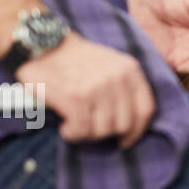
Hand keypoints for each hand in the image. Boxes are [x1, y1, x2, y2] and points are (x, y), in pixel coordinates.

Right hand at [17, 32, 155, 148]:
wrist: (43, 47)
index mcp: (130, 70)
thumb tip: (131, 124)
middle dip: (106, 133)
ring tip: (75, 123)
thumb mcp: (111, 64)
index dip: (137, 131)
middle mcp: (117, 78)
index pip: (145, 109)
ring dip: (87, 134)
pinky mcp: (76, 97)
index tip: (126, 141)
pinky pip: (81, 130)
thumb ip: (124, 87)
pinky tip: (65, 126)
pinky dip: (72, 134)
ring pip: (103, 131)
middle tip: (89, 128)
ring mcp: (97, 88)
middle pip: (124, 124)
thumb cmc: (75, 60)